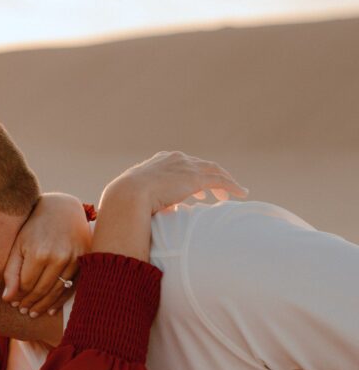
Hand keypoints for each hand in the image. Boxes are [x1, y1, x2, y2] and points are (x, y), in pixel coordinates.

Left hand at [3, 193, 91, 317]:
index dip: (19, 296)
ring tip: (33, 312)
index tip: (13, 303)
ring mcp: (74, 260)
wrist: (63, 210)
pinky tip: (51, 310)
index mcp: (39, 252)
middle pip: (42, 290)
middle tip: (23, 311)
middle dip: (30, 303)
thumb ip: (11, 272)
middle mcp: (59, 257)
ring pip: (57, 292)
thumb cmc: (35, 227)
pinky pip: (72, 288)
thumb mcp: (19, 245)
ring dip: (44, 306)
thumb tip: (8, 299)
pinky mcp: (84, 262)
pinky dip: (61, 301)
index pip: (27, 285)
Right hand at [102, 151, 246, 215]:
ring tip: (234, 193)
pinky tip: (241, 194)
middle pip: (202, 166)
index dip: (194, 176)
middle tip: (220, 192)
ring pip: (214, 171)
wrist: (128, 195)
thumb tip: (165, 210)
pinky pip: (220, 181)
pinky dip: (232, 187)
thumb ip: (156, 201)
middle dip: (213, 177)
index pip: (185, 165)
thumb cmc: (128, 201)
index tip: (200, 191)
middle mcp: (176, 159)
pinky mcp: (195, 178)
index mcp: (161, 161)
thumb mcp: (142, 199)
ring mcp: (186, 166)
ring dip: (226, 182)